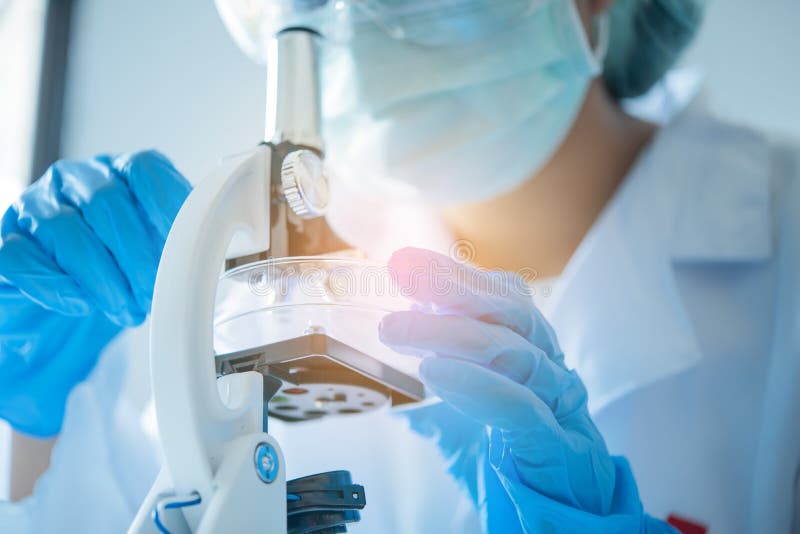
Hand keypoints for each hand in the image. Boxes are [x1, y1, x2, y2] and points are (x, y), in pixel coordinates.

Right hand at [0, 151, 190, 435]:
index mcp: (120, 173)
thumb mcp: (159, 253)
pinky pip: (23, 258)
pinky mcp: (6, 245)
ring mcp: (34, 207)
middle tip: (153, 294)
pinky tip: (81, 306)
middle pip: (107, 201)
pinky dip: (57, 286)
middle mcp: (76, 179)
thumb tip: (218, 261)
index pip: (146, 169)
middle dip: (136, 254)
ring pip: (64, 228)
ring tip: (126, 309)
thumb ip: (183, 244)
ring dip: (102, 276)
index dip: (168, 207)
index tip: (184, 250)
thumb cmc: (120, 273)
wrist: (64, 306)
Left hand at [381, 248, 672, 531]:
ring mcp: (561, 405)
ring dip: (452, 333)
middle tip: (403, 273)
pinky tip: (435, 371)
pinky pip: (520, 406)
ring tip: (399, 328)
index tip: (406, 264)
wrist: (559, 519)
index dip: (456, 276)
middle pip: (512, 312)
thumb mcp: (465, 420)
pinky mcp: (560, 446)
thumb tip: (392, 376)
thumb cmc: (518, 465)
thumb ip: (437, 395)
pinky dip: (477, 384)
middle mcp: (551, 368)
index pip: (502, 298)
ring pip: (515, 352)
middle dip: (454, 287)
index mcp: (532, 353)